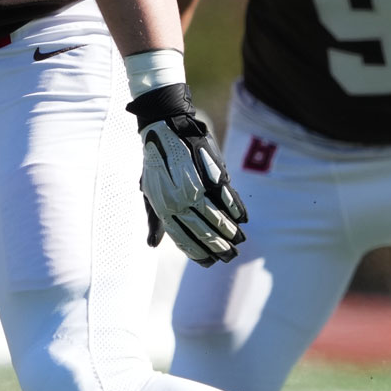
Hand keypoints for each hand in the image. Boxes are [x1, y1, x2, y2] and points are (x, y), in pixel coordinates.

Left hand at [130, 83, 247, 265]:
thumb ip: (155, 220)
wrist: (164, 128)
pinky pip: (226, 196)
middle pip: (202, 231)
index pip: (182, 238)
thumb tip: (152, 244)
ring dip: (229, 231)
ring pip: (216, 217)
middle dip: (218, 247)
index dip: (197, 252)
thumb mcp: (149, 192)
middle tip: (230, 256)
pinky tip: (241, 219)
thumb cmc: (156, 163)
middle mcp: (179, 200)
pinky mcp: (209, 173)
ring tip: (238, 239)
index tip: (209, 262)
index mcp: (163, 207)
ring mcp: (196, 187)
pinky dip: (235, 209)